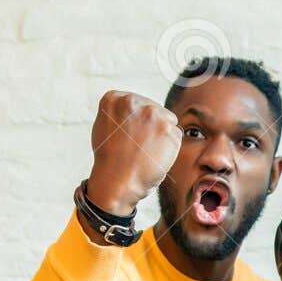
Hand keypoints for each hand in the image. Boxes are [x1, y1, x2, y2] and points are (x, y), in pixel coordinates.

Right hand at [85, 91, 181, 215]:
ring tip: (146, 151)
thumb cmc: (110, 160)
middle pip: (154, 110)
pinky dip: (170, 147)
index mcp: (115, 98)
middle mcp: (134, 101)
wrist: (117, 182)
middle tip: (139, 146)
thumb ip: (120, 113)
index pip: (138, 103)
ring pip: (167, 121)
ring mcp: (153, 114)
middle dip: (151, 126)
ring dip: (162, 135)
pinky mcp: (169, 130)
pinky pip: (176, 136)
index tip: (130, 135)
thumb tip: (136, 108)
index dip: (137, 121)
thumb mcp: (105, 127)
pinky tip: (155, 156)